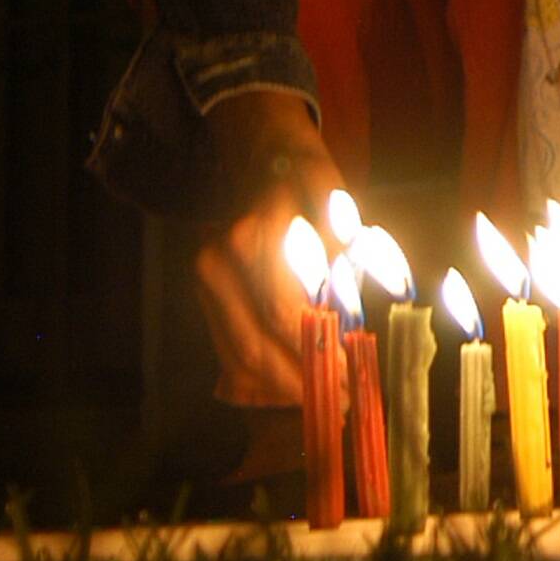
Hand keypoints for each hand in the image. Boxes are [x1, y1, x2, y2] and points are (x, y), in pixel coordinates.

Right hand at [194, 92, 345, 406]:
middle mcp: (217, 263)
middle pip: (256, 346)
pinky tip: (294, 385)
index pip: (286, 316)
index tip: (356, 378)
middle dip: (301, 382)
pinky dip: (260, 374)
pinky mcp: (203, 295)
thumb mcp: (337, 201)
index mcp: (253, 239)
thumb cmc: (309, 182)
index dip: (321, 353)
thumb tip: (351, 311)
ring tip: (325, 400)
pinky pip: (228, 347)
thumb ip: (343, 250)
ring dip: (280, 388)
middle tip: (344, 403)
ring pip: (238, 355)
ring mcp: (204, 281)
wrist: (262, 157)